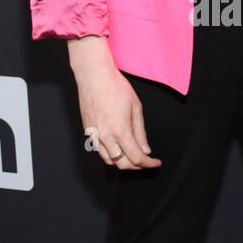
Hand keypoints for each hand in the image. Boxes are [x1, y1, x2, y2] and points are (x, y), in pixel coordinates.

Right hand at [68, 37, 160, 169]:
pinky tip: (118, 148)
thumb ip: (140, 132)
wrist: (94, 76)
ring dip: (122, 162)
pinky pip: (99, 151)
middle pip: (122, 164)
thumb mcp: (136, 108)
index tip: (156, 163)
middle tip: (146, 161)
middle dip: (136, 166)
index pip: (136, 157)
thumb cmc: (116, 87)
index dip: (148, 163)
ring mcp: (94, 135)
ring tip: (133, 156)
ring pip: (109, 161)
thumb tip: (145, 149)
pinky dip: (110, 155)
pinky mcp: (87, 131)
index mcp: (120, 131)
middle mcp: (105, 137)